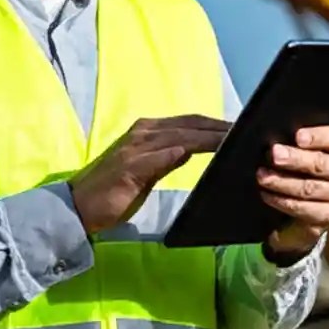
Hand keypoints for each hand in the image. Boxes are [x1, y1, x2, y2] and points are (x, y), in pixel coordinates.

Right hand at [69, 115, 229, 234]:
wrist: (78, 206)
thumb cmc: (113, 192)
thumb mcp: (146, 170)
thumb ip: (168, 158)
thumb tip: (193, 149)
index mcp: (148, 131)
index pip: (190, 122)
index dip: (216, 124)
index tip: (242, 128)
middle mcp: (143, 132)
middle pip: (191, 124)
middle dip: (221, 127)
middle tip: (250, 131)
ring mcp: (137, 147)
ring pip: (182, 135)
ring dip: (210, 136)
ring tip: (235, 139)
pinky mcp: (132, 166)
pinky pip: (162, 155)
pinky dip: (183, 150)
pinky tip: (201, 150)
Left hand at [257, 126, 328, 259]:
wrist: (307, 209)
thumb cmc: (304, 170)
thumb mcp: (305, 153)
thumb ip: (298, 144)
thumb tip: (278, 143)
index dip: (317, 136)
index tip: (297, 136)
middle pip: (322, 164)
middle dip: (295, 159)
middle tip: (274, 155)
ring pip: (310, 188)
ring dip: (283, 182)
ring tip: (262, 176)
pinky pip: (304, 209)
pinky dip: (282, 201)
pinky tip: (267, 194)